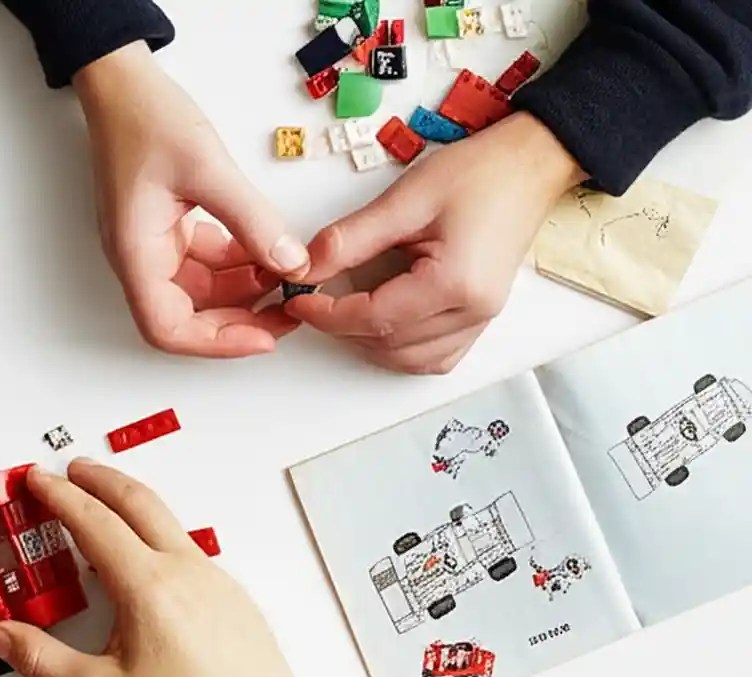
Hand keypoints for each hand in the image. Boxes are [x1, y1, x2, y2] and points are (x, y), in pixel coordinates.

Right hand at [0, 461, 308, 676]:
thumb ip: (45, 661)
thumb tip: (5, 637)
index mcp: (150, 586)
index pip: (94, 520)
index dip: (59, 495)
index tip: (39, 480)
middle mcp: (188, 573)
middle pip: (137, 501)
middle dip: (99, 479)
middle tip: (72, 470)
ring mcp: (217, 583)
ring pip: (167, 523)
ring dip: (131, 505)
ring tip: (105, 510)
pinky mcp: (234, 600)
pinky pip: (190, 551)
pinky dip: (159, 538)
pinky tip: (148, 563)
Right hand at [74, 43, 300, 357]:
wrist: (120, 82)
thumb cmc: (144, 118)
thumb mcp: (207, 168)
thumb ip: (252, 220)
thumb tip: (290, 263)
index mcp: (135, 252)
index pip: (169, 328)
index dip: (217, 343)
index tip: (263, 338)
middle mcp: (139, 257)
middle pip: (188, 316)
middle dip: (240, 320)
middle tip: (288, 314)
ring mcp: (151, 244)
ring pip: (200, 291)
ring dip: (243, 291)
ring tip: (287, 279)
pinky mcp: (166, 228)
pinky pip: (204, 262)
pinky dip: (237, 263)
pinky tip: (269, 251)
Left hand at [287, 112, 586, 373]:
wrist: (529, 164)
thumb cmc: (478, 173)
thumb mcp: (404, 199)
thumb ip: (350, 239)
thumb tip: (305, 268)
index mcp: (455, 284)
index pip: (375, 319)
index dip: (328, 315)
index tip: (298, 301)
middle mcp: (473, 312)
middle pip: (391, 346)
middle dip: (344, 330)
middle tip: (313, 303)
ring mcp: (482, 319)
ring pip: (413, 361)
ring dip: (371, 344)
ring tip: (343, 311)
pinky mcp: (482, 316)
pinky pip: (437, 355)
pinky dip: (402, 349)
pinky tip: (381, 323)